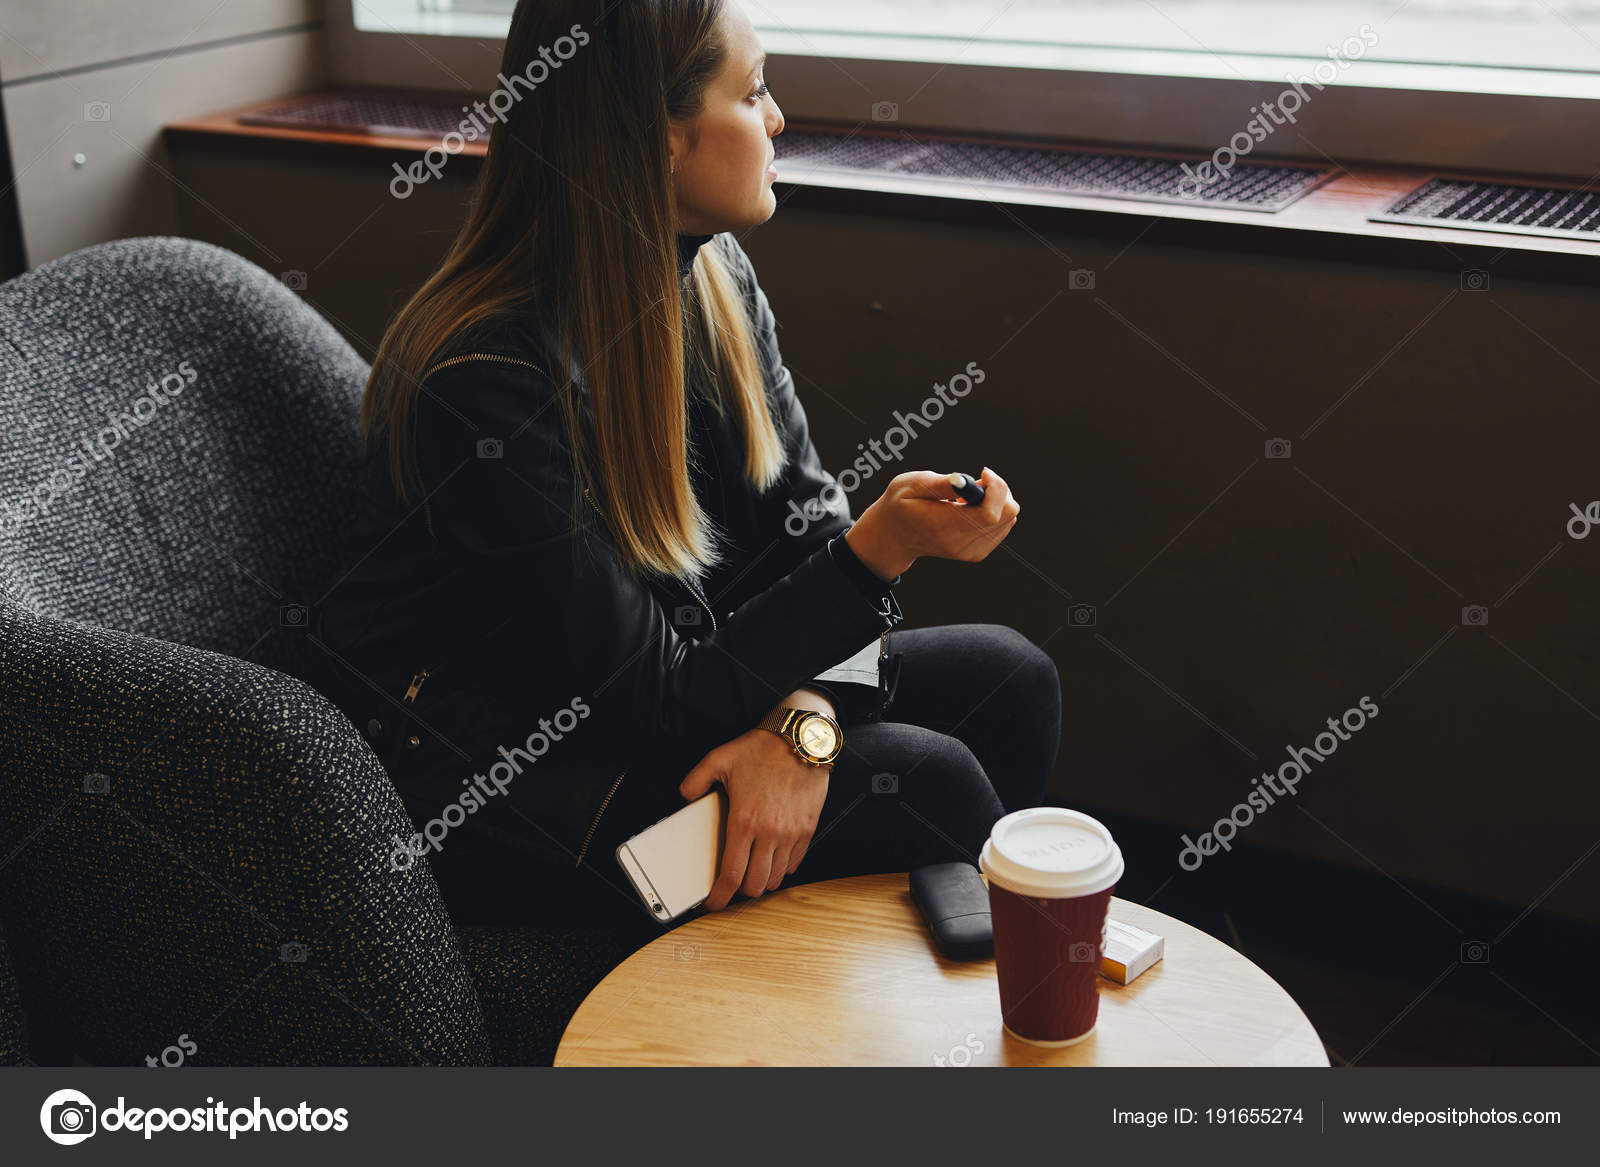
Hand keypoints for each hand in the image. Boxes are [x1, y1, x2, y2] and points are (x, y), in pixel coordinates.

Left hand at [678, 698, 832, 910]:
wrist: (802, 738)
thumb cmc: (762, 748)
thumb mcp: (719, 758)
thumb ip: (696, 780)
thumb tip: (684, 796)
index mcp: (744, 820)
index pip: (731, 875)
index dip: (719, 897)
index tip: (713, 903)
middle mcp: (769, 832)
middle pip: (755, 885)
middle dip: (740, 892)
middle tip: (732, 885)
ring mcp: (791, 833)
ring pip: (775, 877)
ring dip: (761, 880)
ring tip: (751, 871)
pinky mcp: (807, 828)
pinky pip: (794, 862)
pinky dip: (782, 868)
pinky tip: (772, 858)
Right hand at [845, 465, 1019, 578]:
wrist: (895, 536)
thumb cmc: (900, 505)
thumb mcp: (911, 484)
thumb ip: (941, 483)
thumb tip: (965, 481)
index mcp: (942, 526)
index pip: (990, 513)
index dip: (996, 488)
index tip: (982, 473)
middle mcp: (959, 543)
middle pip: (1006, 515)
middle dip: (998, 491)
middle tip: (974, 483)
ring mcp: (969, 551)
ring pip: (1008, 519)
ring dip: (995, 501)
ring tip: (968, 497)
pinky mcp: (976, 553)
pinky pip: (1002, 527)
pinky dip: (993, 512)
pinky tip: (970, 509)